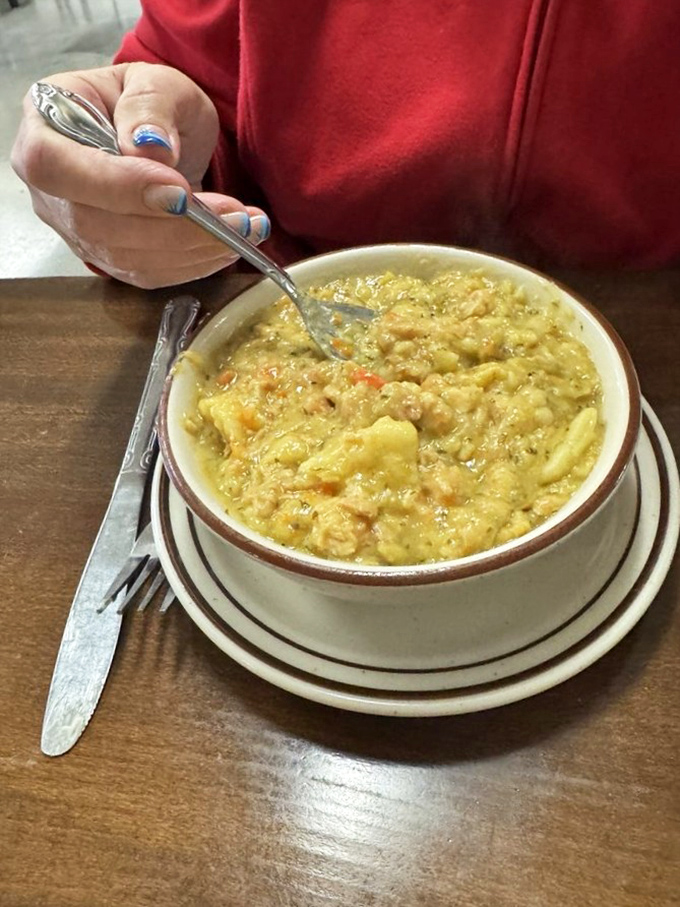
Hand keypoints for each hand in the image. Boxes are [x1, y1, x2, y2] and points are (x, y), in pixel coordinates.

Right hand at [11, 62, 269, 287]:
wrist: (157, 135)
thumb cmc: (148, 103)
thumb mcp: (156, 83)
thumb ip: (151, 107)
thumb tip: (152, 148)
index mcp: (44, 130)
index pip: (58, 168)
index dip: (117, 187)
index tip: (179, 191)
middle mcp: (52, 191)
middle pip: (97, 225)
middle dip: (175, 227)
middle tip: (235, 215)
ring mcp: (78, 231)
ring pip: (128, 258)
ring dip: (195, 249)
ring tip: (245, 225)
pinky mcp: (111, 258)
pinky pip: (150, 273)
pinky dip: (196, 263)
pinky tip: (230, 243)